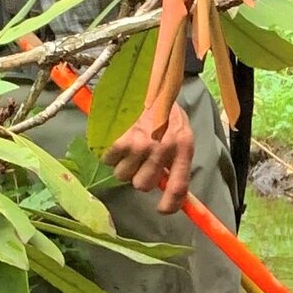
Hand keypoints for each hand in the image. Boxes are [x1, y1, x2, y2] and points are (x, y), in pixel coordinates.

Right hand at [104, 99, 196, 214]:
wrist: (149, 83)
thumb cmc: (167, 112)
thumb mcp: (182, 135)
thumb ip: (177, 162)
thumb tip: (171, 192)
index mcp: (183, 148)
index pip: (178, 188)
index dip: (170, 205)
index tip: (162, 209)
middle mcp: (162, 148)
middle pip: (143, 185)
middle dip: (141, 179)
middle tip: (142, 164)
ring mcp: (140, 144)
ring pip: (123, 176)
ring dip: (125, 167)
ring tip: (131, 151)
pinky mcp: (120, 138)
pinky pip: (109, 161)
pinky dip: (111, 155)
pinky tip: (119, 143)